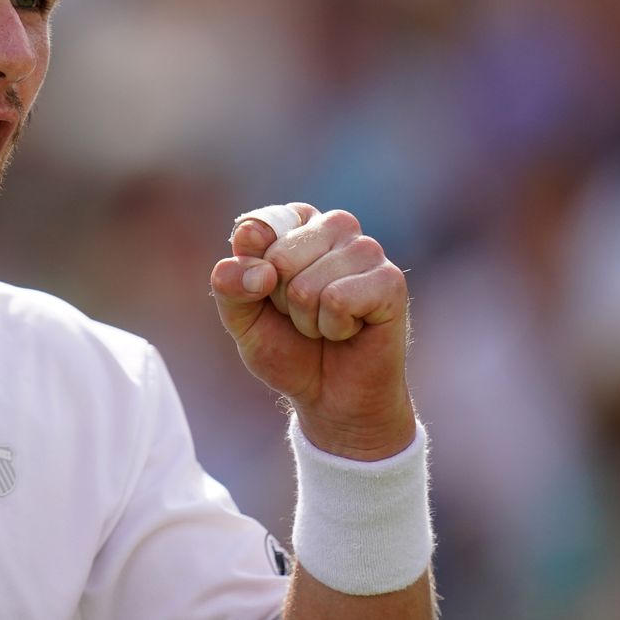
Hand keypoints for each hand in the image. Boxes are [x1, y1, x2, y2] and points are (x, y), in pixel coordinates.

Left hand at [209, 203, 414, 460]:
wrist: (329, 397)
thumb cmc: (287, 348)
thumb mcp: (241, 318)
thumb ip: (229, 285)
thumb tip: (259, 270)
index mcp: (297, 222)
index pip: (255, 229)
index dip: (253, 276)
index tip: (270, 294)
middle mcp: (335, 226)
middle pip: (280, 257)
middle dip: (282, 301)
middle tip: (304, 315)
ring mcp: (367, 250)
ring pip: (308, 284)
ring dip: (308, 318)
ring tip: (326, 324)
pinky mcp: (390, 281)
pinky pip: (338, 299)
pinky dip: (333, 326)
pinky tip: (349, 329)